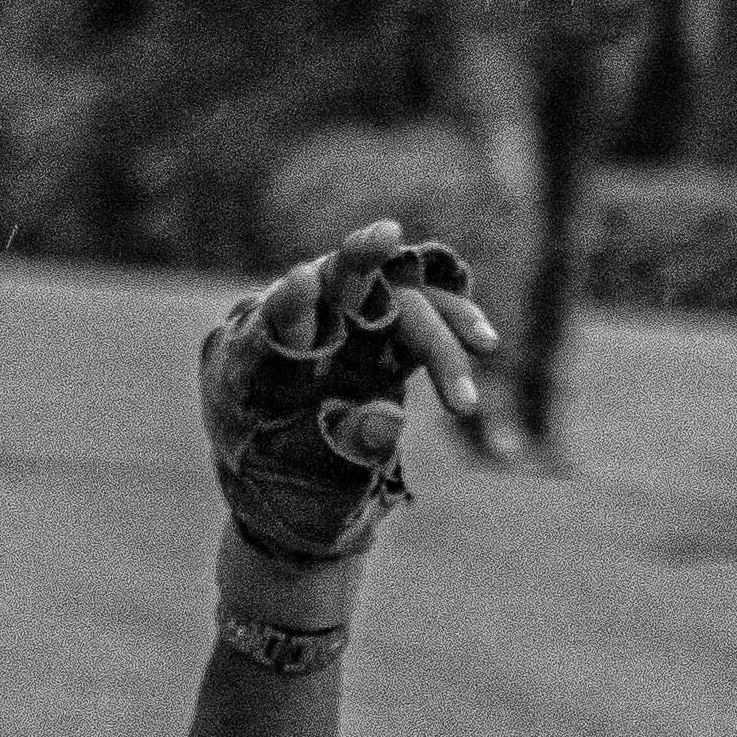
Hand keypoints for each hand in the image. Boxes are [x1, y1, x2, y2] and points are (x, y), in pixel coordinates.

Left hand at [199, 221, 496, 561]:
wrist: (302, 503)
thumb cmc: (291, 498)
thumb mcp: (309, 488)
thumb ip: (344, 450)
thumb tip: (387, 421)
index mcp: (251, 369)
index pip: (268, 328)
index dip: (287, 307)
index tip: (301, 281)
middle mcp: (296, 336)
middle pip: (326, 285)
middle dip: (356, 259)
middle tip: (385, 233)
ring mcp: (342, 330)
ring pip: (388, 303)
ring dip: (435, 326)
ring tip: (484, 345)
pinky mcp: (380, 337)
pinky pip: (419, 316)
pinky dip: (451, 324)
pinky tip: (482, 339)